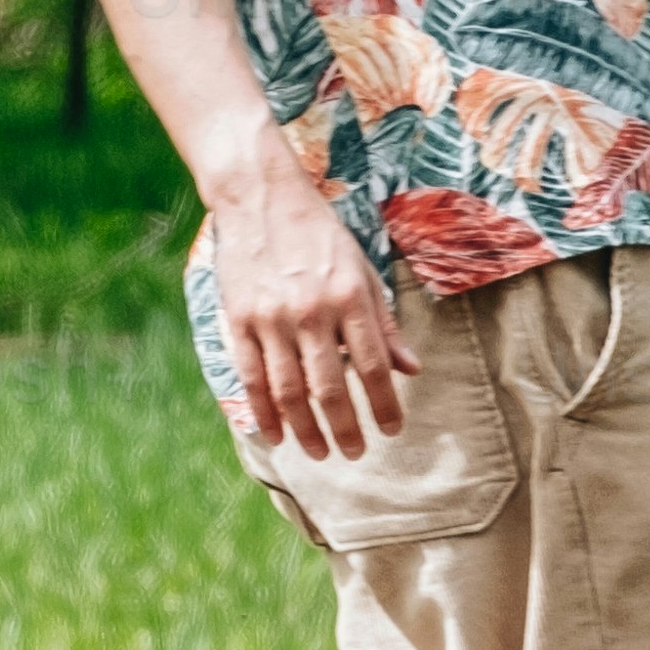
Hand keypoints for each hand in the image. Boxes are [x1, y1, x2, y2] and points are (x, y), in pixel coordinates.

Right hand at [204, 157, 410, 457]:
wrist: (259, 196)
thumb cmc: (318, 232)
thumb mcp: (360, 269)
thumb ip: (383, 322)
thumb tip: (411, 368)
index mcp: (348, 297)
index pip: (372, 365)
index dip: (384, 403)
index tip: (392, 430)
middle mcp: (310, 311)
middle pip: (330, 387)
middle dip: (345, 428)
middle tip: (355, 453)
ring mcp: (270, 318)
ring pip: (289, 391)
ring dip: (306, 429)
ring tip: (319, 453)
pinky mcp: (239, 320)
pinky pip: (252, 377)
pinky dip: (264, 411)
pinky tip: (276, 433)